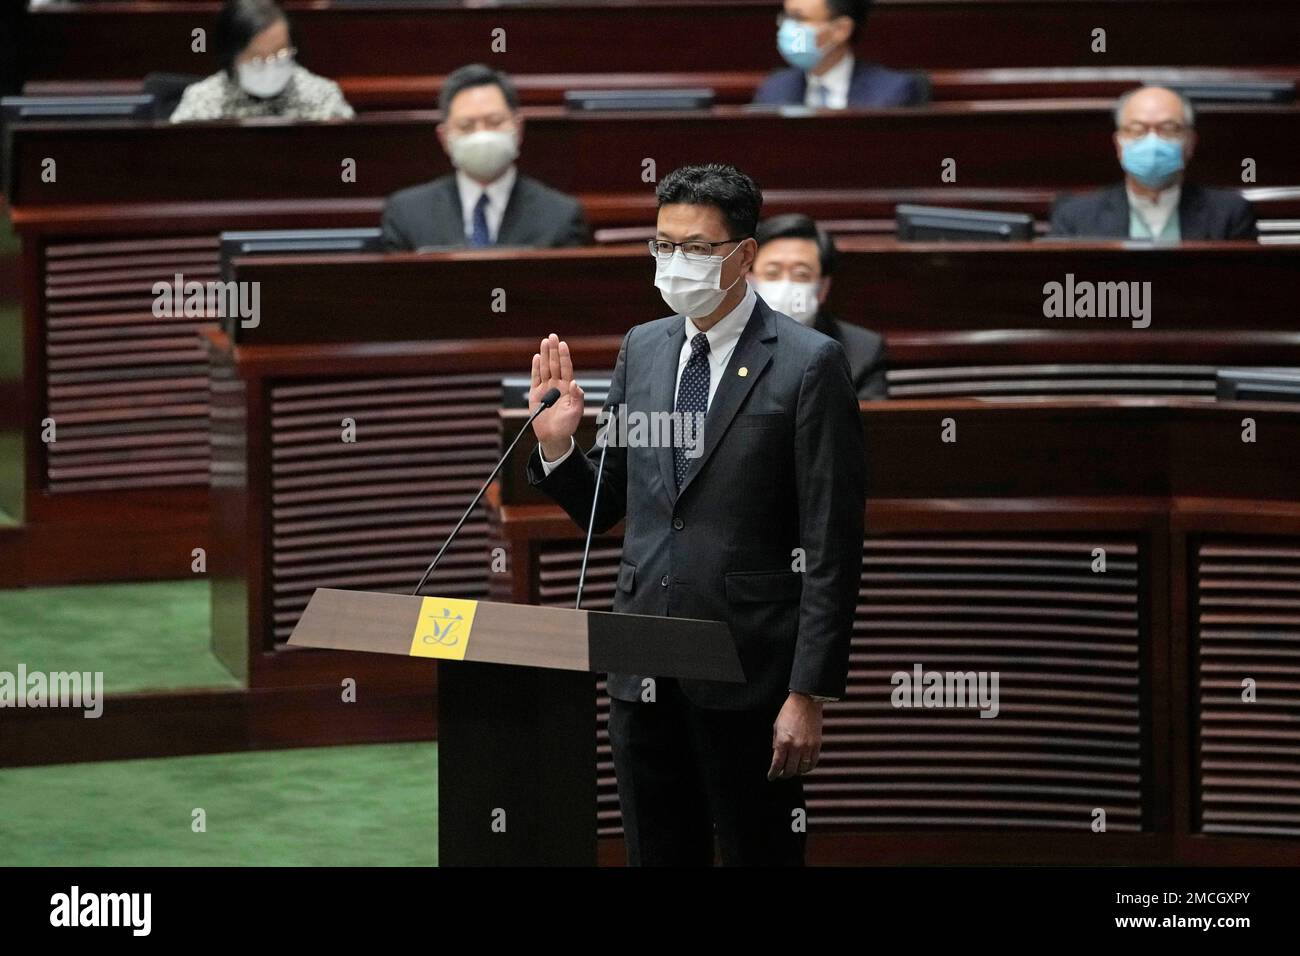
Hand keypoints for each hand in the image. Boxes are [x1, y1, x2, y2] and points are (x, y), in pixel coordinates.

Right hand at [530, 333, 584, 458]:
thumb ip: (577, 397)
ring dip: (544, 355)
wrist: (553, 436)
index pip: (566, 368)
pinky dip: (535, 367)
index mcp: (567, 388)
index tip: (563, 344)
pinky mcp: (536, 394)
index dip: (564, 356)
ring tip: (544, 342)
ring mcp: (546, 388)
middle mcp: (557, 385)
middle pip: (554, 364)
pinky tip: (536, 357)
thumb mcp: (575, 411)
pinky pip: (535, 378)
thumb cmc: (567, 425)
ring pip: (545, 368)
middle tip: (553, 336)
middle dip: (554, 350)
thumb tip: (575, 382)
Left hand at [768, 692, 823, 780]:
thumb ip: (776, 744)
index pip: (777, 765)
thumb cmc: (788, 712)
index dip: (773, 773)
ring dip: (795, 772)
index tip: (771, 777)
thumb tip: (776, 757)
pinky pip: (812, 763)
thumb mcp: (776, 727)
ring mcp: (808, 747)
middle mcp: (796, 747)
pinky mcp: (817, 745)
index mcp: (783, 742)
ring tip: (791, 770)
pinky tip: (803, 767)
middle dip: (783, 775)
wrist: (806, 702)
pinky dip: (807, 768)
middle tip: (780, 774)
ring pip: (802, 769)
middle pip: (789, 770)